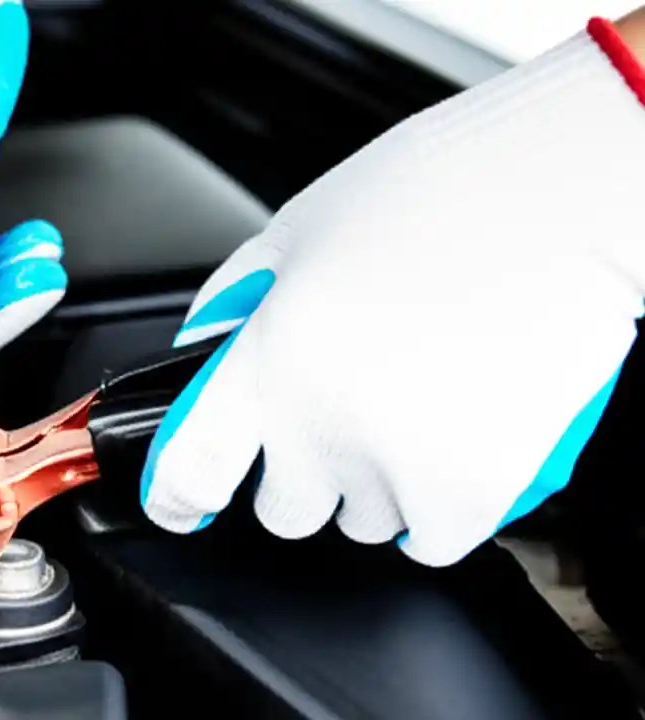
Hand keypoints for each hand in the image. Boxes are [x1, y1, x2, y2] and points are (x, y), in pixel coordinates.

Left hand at [140, 17, 644, 565]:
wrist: (561, 195)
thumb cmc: (436, 194)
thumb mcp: (298, 231)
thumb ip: (234, 302)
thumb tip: (201, 349)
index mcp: (270, 358)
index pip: (190, 468)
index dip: (174, 495)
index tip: (178, 502)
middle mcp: (325, 424)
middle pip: (284, 509)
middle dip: (303, 473)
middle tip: (348, 408)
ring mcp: (398, 466)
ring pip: (364, 519)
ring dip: (379, 480)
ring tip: (423, 395)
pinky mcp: (472, 495)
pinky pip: (431, 537)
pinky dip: (441, 502)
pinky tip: (460, 430)